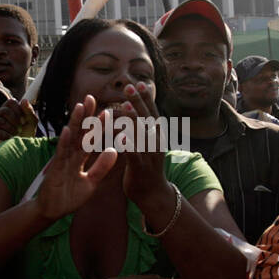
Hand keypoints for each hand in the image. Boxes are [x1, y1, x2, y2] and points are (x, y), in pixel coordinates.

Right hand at [0, 97, 38, 144]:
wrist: (21, 149)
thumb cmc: (26, 134)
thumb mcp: (31, 122)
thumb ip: (29, 111)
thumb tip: (24, 100)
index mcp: (9, 108)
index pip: (11, 102)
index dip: (19, 110)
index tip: (23, 120)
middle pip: (5, 111)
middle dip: (15, 122)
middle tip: (20, 129)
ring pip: (0, 121)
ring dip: (11, 129)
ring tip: (16, 135)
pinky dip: (4, 135)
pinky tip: (10, 139)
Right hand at [33, 95, 117, 221]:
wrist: (52, 211)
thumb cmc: (70, 197)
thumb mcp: (91, 182)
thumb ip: (101, 167)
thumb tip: (114, 150)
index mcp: (79, 158)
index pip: (91, 138)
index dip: (98, 126)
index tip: (108, 111)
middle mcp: (71, 156)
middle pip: (79, 132)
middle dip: (85, 116)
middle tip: (91, 98)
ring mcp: (62, 161)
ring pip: (70, 139)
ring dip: (75, 123)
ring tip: (80, 107)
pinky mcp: (55, 169)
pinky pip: (60, 154)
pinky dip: (63, 142)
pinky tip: (67, 130)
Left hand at [115, 82, 168, 206]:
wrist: (153, 194)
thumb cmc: (146, 166)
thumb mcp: (147, 144)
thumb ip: (142, 129)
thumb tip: (135, 109)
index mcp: (156, 136)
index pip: (151, 113)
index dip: (146, 98)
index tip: (139, 83)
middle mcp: (156, 143)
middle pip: (147, 119)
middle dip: (138, 102)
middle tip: (129, 86)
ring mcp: (149, 155)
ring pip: (141, 135)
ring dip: (134, 120)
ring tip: (125, 106)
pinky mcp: (141, 168)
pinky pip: (134, 155)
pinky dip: (129, 145)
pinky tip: (122, 136)